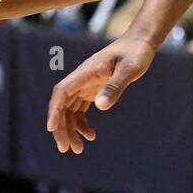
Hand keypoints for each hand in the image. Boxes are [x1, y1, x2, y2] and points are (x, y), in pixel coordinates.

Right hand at [46, 37, 155, 153]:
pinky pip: (80, 109)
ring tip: (78, 149)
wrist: (140, 43)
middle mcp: (81, 79)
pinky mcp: (93, 89)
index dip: (54, 110)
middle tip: (66, 149)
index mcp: (85, 72)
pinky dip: (82, 123)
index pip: (62, 92)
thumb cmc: (136, 53)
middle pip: (62, 105)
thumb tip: (101, 106)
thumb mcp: (130, 69)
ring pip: (69, 110)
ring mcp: (85, 85)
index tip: (51, 128)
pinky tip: (90, 135)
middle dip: (61, 127)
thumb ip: (115, 86)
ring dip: (71, 129)